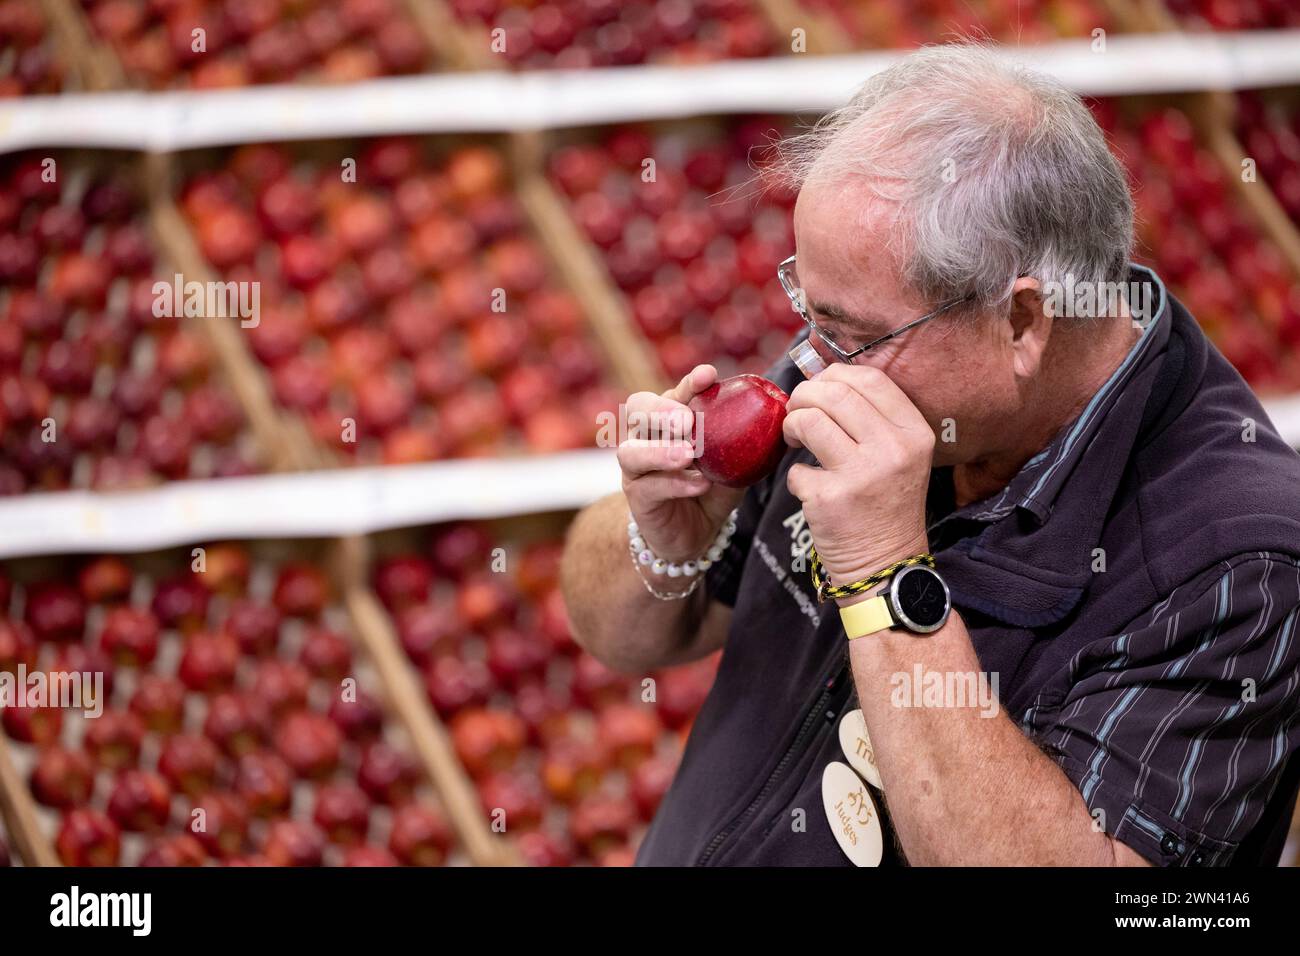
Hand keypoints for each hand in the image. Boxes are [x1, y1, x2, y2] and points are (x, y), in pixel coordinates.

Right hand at [618, 365, 744, 564]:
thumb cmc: (713, 486)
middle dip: (662, 410)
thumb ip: (748, 439)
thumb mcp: (734, 461)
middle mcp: (646, 436)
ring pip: (632, 452)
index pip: (673, 392)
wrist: (696, 531)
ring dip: (661, 451)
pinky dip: (675, 483)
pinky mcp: (638, 498)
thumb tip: (784, 416)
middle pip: (637, 409)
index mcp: (669, 418)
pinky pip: (650, 487)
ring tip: (688, 455)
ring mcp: (637, 468)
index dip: (689, 383)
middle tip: (688, 421)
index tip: (709, 376)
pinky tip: (699, 484)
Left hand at [783, 363, 932, 589]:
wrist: (886, 564)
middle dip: (805, 396)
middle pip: (835, 393)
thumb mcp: (899, 455)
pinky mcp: (831, 499)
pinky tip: (811, 488)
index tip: (820, 390)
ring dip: (792, 426)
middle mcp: (893, 449)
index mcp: (914, 432)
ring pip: (809, 421)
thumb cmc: (886, 502)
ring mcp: (862, 474)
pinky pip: (796, 469)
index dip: (835, 376)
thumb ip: (872, 417)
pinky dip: (796, 476)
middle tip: (796, 412)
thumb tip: (824, 379)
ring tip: (795, 439)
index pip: (870, 378)